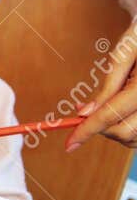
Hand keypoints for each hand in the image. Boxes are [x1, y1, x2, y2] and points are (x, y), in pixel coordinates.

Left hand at [67, 17, 136, 150]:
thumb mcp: (123, 55)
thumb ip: (107, 86)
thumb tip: (84, 113)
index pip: (111, 115)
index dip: (87, 131)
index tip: (69, 144)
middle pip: (125, 132)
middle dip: (100, 129)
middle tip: (83, 114)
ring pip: (135, 138)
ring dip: (113, 132)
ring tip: (103, 110)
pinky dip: (127, 132)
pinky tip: (117, 117)